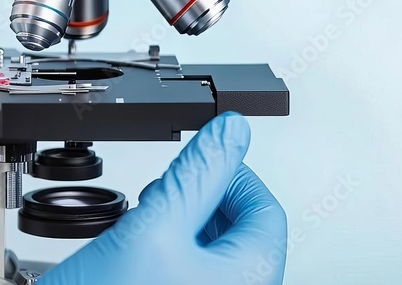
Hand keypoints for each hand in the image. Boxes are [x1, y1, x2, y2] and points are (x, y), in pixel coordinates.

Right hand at [40, 112, 287, 284]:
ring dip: (184, 231)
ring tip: (149, 223)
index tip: (203, 158)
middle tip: (169, 191)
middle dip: (205, 202)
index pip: (264, 209)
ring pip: (214, 260)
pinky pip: (191, 280)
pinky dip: (169, 260)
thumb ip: (196, 174)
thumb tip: (230, 131)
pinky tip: (137, 258)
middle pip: (241, 234)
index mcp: (253, 277)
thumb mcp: (154, 228)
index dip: (232, 174)